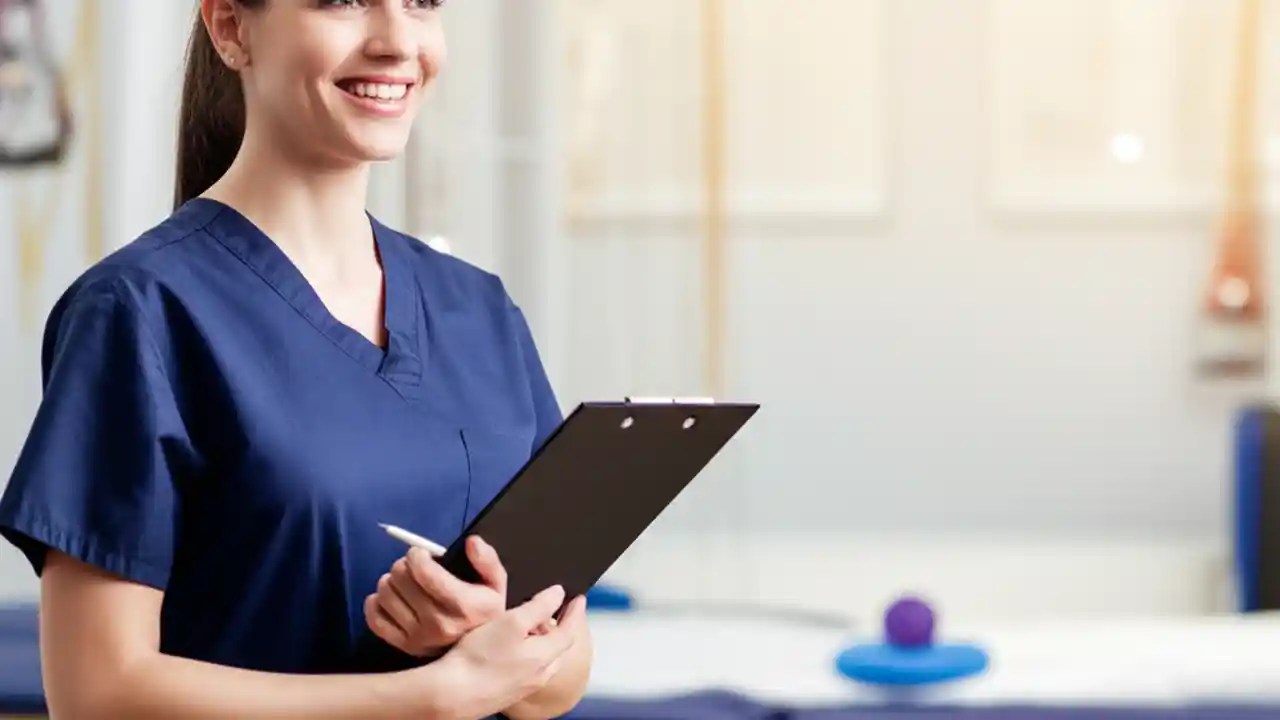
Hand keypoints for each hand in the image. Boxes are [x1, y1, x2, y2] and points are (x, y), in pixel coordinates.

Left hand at [365, 536, 555, 657]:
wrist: (481, 655)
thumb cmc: (485, 611)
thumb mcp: (496, 583)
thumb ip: (487, 560)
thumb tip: (471, 542)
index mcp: (462, 605)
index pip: (424, 572)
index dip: (416, 555)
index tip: (420, 553)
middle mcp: (438, 623)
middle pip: (401, 579)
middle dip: (404, 565)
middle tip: (412, 567)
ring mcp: (418, 637)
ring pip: (385, 595)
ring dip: (390, 581)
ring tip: (403, 582)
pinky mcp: (404, 646)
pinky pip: (375, 619)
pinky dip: (375, 604)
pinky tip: (390, 598)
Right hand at [437, 585, 587, 719]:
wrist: (452, 695)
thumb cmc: (479, 658)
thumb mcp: (511, 622)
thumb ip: (538, 607)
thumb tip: (558, 594)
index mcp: (545, 657)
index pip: (570, 631)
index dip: (575, 612)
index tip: (579, 599)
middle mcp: (540, 675)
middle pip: (559, 648)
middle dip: (562, 628)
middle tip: (559, 610)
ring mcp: (524, 686)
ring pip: (544, 660)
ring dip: (544, 642)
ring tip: (533, 627)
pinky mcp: (508, 692)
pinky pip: (529, 670)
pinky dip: (529, 655)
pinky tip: (513, 649)